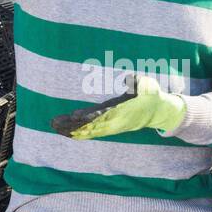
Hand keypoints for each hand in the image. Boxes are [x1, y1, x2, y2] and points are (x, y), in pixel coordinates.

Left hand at [50, 74, 186, 139]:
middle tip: (53, 122)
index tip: (74, 115)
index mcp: (121, 110)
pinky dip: (78, 133)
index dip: (87, 116)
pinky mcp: (109, 129)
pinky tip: (65, 133)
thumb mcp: (147, 84)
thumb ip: (137, 82)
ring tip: (53, 126)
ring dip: (70, 129)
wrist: (158, 111)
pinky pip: (91, 133)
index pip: (101, 114)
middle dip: (71, 124)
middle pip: (89, 125)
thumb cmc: (151, 94)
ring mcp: (111, 127)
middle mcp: (114, 122)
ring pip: (88, 131)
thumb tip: (128, 78)